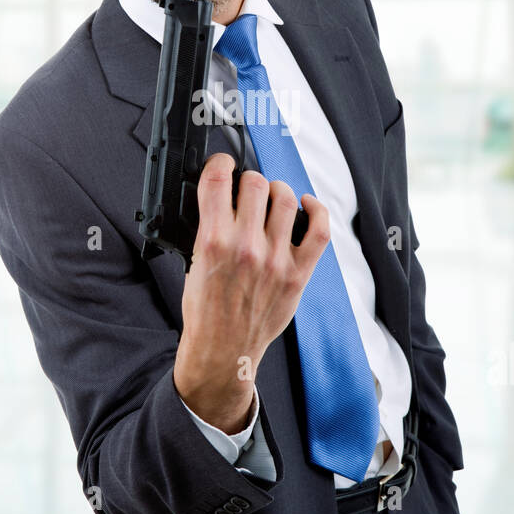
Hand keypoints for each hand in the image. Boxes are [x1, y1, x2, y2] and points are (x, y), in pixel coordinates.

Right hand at [173, 152, 330, 432]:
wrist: (224, 350)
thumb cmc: (206, 310)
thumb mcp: (193, 262)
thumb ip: (208, 228)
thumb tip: (222, 197)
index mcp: (212, 241)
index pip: (217, 180)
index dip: (220, 163)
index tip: (222, 166)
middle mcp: (246, 247)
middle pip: (255, 183)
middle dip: (248, 180)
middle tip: (246, 189)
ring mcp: (275, 260)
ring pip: (285, 199)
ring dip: (277, 191)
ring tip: (272, 197)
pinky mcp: (298, 274)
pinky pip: (319, 229)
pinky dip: (316, 209)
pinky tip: (306, 204)